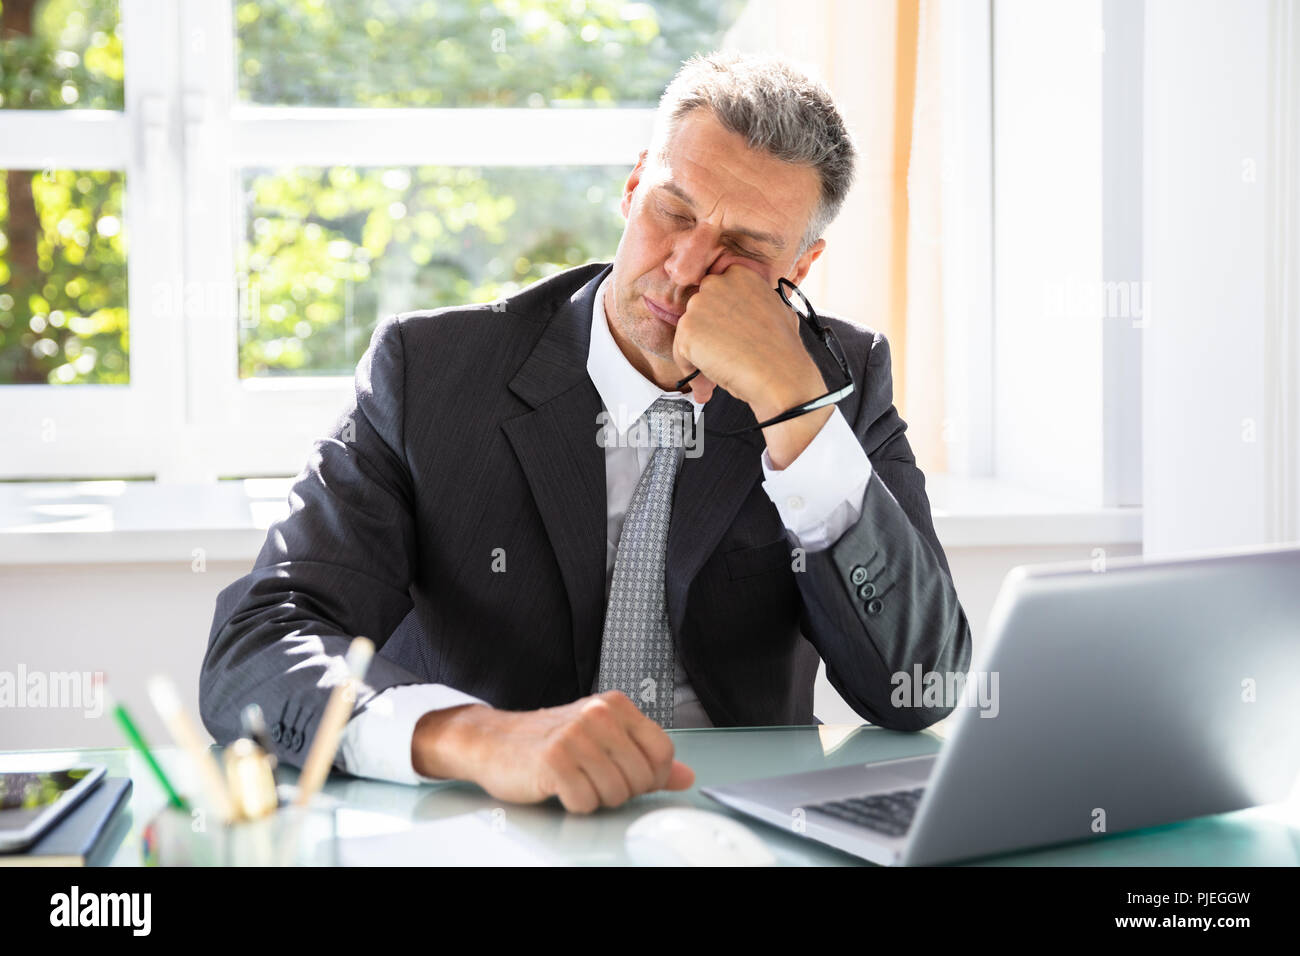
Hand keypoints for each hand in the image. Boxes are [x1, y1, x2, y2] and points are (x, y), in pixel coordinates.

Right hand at [411, 691, 694, 812]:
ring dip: (596, 798)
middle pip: (641, 777)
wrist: (493, 741)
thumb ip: (645, 756)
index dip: (651, 775)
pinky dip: (574, 804)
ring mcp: (575, 735)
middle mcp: (597, 714)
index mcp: (615, 705)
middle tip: (593, 778)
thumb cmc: (549, 740)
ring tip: (576, 780)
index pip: (664, 751)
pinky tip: (559, 787)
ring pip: (616, 794)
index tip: (630, 775)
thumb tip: (686, 776)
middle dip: (621, 790)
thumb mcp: (602, 740)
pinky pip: (585, 803)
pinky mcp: (553, 761)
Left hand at [672, 264, 833, 467]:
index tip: (726, 336)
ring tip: (716, 376)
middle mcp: (718, 283)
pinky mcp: (687, 327)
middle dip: (707, 334)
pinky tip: (707, 385)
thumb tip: (748, 313)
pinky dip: (690, 369)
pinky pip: (680, 351)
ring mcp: (700, 304)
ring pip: (689, 332)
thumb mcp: (778, 310)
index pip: (717, 293)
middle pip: (700, 311)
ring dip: (699, 354)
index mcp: (741, 274)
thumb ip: (756, 303)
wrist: (779, 373)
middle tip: (722, 358)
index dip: (720, 317)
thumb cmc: (783, 349)